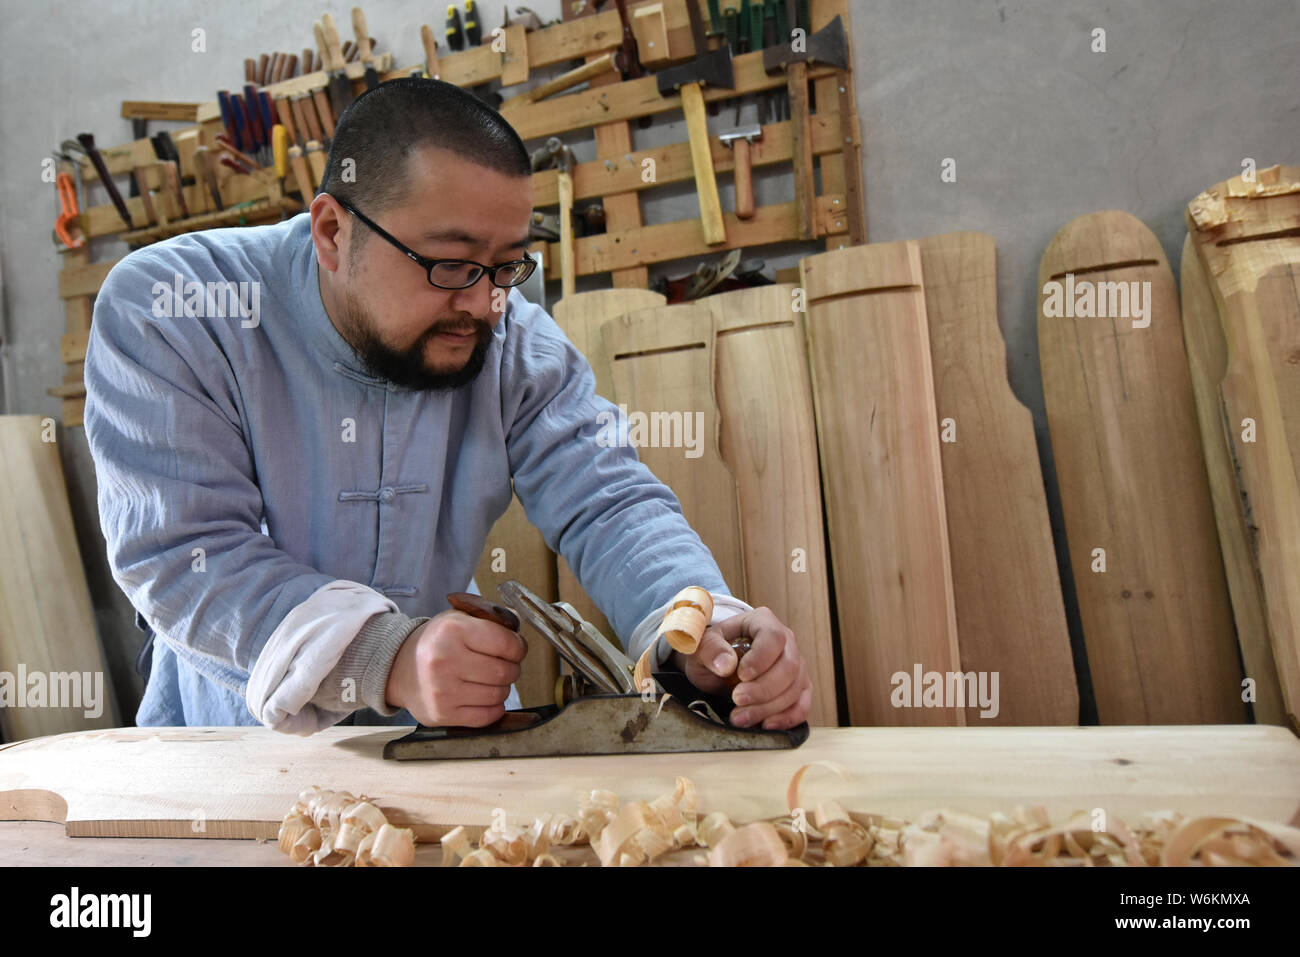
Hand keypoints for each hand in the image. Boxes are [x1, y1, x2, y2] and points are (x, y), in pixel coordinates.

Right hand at [384, 610, 526, 726]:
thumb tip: (519, 624)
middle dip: (512, 669)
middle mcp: (444, 660)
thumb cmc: (437, 642)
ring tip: (490, 680)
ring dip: (502, 688)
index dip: (519, 648)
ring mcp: (442, 690)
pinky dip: (493, 708)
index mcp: (452, 630)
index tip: (516, 649)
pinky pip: (486, 716)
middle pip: (505, 672)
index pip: (506, 643)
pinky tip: (484, 697)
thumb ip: (492, 619)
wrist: (400, 668)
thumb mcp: (459, 619)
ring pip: (498, 695)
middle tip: (504, 665)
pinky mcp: (442, 714)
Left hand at [672, 606, 811, 729]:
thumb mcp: (701, 646)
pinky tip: (765, 725)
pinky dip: (787, 718)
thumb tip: (726, 664)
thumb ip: (710, 650)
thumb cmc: (711, 652)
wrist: (717, 668)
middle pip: (789, 666)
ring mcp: (796, 665)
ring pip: (795, 688)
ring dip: (768, 707)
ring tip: (740, 717)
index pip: (773, 637)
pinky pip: (802, 705)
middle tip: (737, 699)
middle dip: (763, 688)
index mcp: (762, 622)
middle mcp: (786, 641)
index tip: (741, 675)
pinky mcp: (799, 688)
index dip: (760, 658)